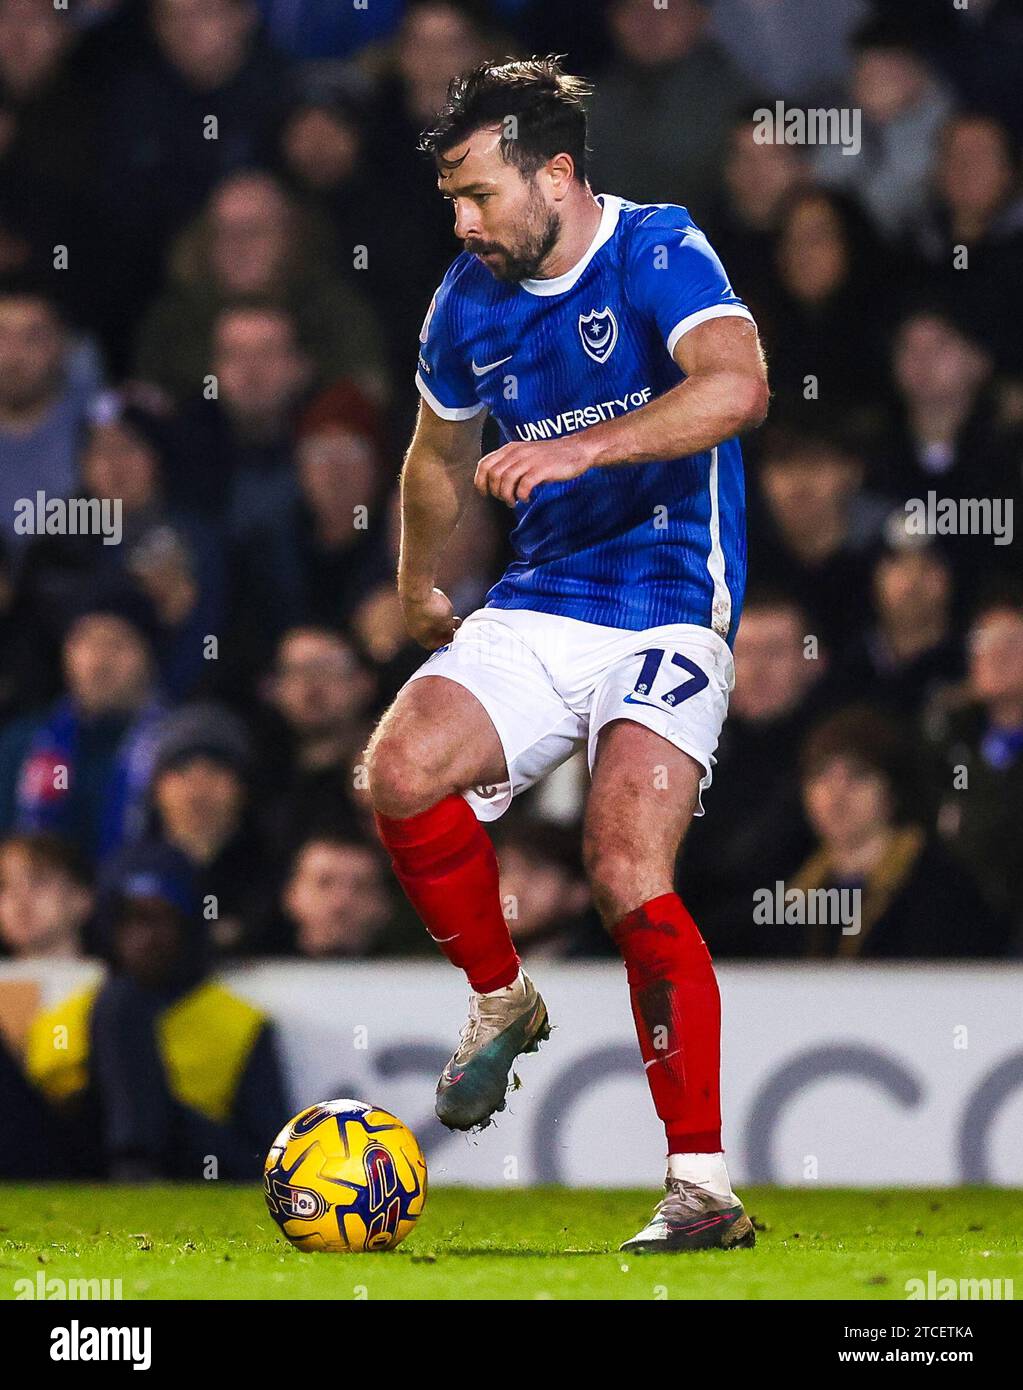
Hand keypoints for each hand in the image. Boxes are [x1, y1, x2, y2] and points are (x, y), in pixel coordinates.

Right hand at [399, 585, 460, 650]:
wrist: (416, 589)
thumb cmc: (432, 609)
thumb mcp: (446, 621)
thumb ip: (450, 627)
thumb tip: (452, 627)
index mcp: (421, 637)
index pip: (434, 644)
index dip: (446, 641)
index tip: (455, 636)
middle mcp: (414, 628)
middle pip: (430, 633)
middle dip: (444, 630)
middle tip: (456, 625)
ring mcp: (412, 616)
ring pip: (428, 621)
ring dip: (440, 619)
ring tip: (452, 614)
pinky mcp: (413, 604)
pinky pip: (426, 611)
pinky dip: (434, 610)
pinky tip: (442, 604)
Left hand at [474, 436, 596, 505]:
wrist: (576, 450)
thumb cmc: (549, 457)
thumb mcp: (524, 455)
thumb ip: (509, 464)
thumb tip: (492, 483)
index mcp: (510, 449)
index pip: (484, 464)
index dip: (480, 482)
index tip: (485, 494)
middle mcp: (517, 452)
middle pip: (493, 475)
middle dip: (495, 492)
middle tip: (505, 499)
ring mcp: (529, 460)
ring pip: (506, 480)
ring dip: (507, 496)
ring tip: (514, 502)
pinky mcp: (542, 469)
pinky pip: (524, 485)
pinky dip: (521, 495)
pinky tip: (526, 498)